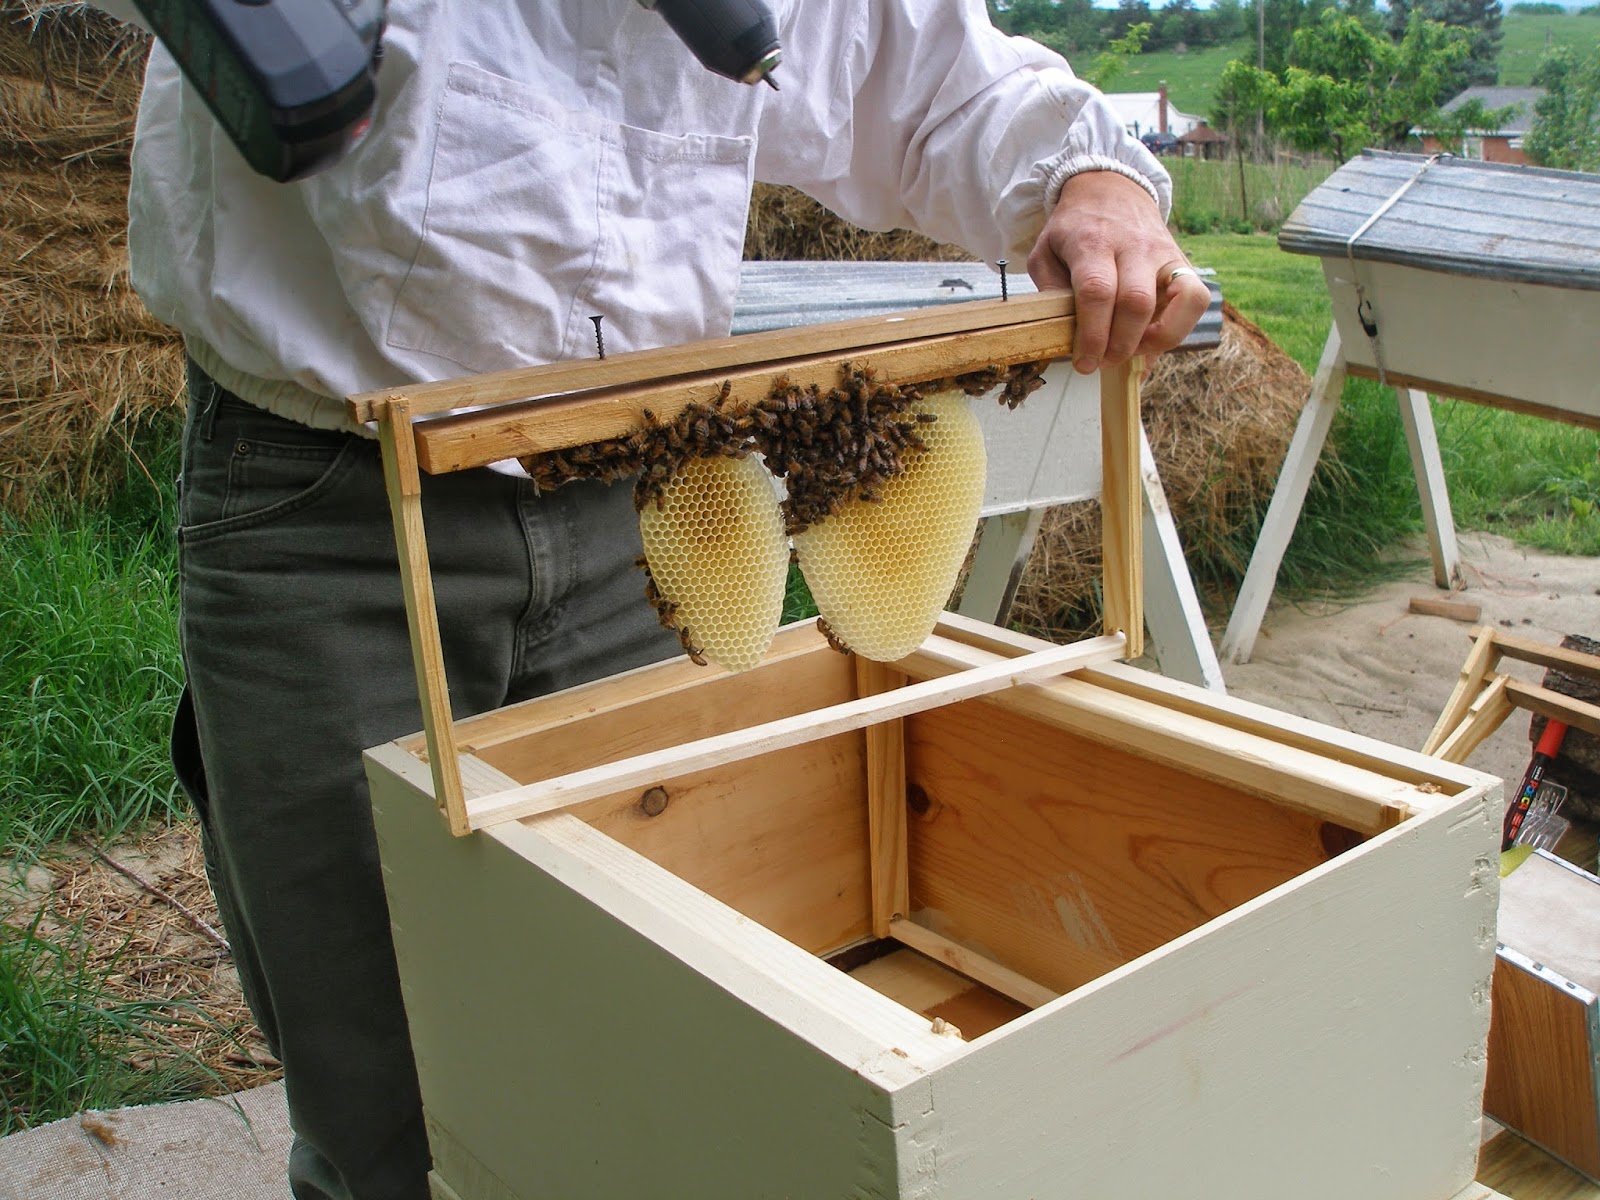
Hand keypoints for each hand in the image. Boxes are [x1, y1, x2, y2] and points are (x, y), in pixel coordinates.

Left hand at [1026, 169, 1209, 374]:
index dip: (1093, 335)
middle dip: (1121, 345)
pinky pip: (1196, 298)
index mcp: (1093, 242)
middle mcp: (1134, 246)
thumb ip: (1051, 291)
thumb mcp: (1045, 252)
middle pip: (1137, 302)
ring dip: (1158, 340)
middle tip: (1102, 363)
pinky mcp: (1183, 262)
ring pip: (1180, 299)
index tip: (1084, 362)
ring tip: (1132, 354)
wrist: (1110, 190)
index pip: (1097, 291)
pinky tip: (1153, 339)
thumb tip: (1066, 334)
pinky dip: (1180, 327)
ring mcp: (1164, 253)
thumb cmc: (1074, 230)